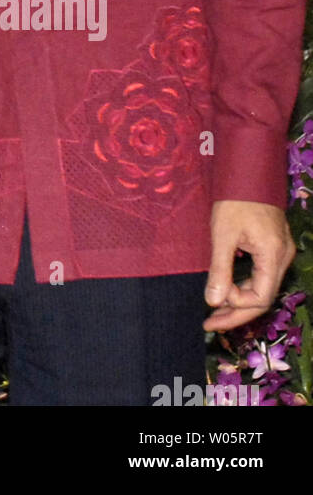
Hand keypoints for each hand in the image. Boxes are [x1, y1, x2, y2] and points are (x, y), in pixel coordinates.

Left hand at [204, 199, 294, 331]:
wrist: (248, 170)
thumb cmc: (235, 198)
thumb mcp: (223, 234)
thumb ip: (220, 268)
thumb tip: (213, 301)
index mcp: (273, 255)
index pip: (260, 297)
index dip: (236, 305)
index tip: (212, 301)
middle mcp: (282, 257)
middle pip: (263, 296)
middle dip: (237, 312)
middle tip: (210, 324)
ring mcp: (280, 252)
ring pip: (262, 286)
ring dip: (239, 300)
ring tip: (215, 312)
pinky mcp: (273, 246)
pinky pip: (261, 275)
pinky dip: (244, 285)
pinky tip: (228, 289)